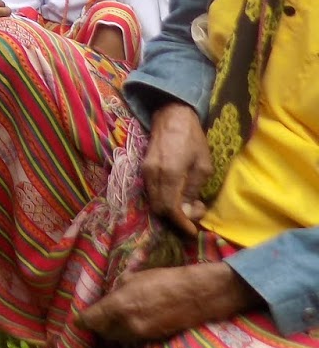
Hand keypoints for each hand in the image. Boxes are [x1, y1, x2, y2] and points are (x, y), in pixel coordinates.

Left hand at [79, 264, 256, 342]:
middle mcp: (127, 324)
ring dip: (113, 329)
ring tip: (113, 317)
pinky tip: (132, 320)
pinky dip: (128, 332)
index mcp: (118, 305)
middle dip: (98, 325)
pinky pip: (133, 338)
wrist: (197, 296)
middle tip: (97, 315)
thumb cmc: (165, 280)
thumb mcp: (135, 277)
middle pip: (103, 332)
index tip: (79, 317)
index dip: (82, 319)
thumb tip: (109, 295)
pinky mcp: (154, 339)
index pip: (91, 319)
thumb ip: (118, 288)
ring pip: (118, 337)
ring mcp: (141, 334)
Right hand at [142, 100, 214, 235]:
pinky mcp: (143, 168)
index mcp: (169, 174)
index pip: (171, 208)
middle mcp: (153, 174)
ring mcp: (145, 171)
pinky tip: (178, 195)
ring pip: (153, 201)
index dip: (181, 223)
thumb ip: (194, 189)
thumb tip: (189, 209)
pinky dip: (164, 200)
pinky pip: (151, 191)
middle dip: (176, 218)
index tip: (193, 231)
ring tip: (188, 205)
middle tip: (193, 216)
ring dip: (170, 209)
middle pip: (159, 208)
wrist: (172, 115)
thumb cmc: (192, 138)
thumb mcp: (203, 165)